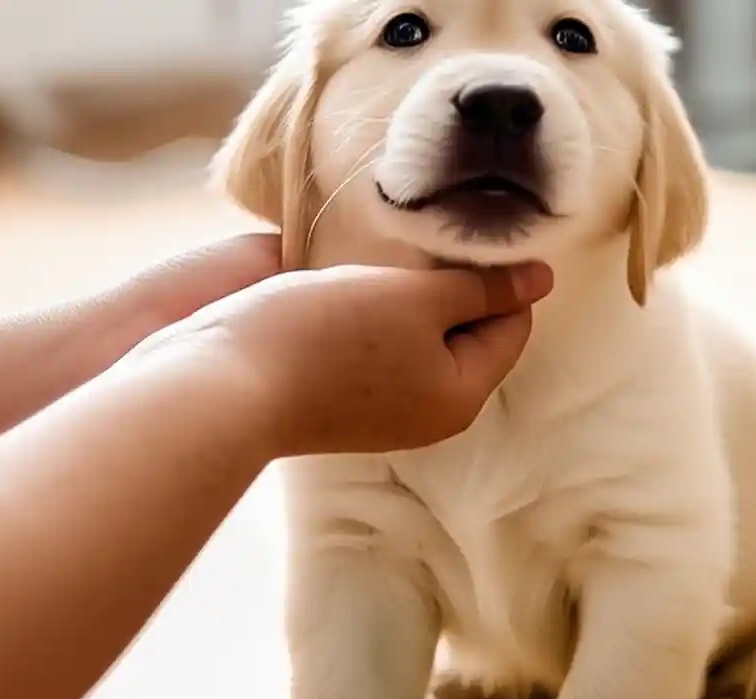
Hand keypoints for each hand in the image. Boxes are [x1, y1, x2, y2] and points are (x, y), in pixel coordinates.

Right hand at [125, 260, 553, 455]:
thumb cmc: (325, 337)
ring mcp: (377, 408)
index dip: (500, 274)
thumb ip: (480, 288)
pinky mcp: (332, 394)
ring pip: (417, 333)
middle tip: (424, 238)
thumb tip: (541, 280)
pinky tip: (346, 281)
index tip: (469, 230)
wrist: (214, 384)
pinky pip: (374, 342)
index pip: (512, 325)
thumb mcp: (416, 300)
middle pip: (465, 331)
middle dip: (452, 284)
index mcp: (460, 396)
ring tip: (382, 255)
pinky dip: (371, 309)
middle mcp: (426, 411)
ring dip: (407, 292)